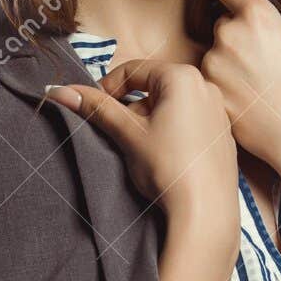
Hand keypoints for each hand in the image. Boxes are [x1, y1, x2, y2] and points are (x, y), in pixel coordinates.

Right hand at [44, 60, 239, 250]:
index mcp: (182, 77)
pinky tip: (165, 159)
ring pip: (169, 107)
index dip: (106, 90)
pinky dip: (170, 134)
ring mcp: (217, 111)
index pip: (131, 71)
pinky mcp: (221, 134)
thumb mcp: (126, 133)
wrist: (205, 210)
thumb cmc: (168, 167)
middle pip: (152, 88)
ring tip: (143, 152)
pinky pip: (187, 123)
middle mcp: (205, 87)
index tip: (95, 111)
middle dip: (130, 110)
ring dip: (148, 123)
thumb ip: (95, 108)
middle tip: (121, 136)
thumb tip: (59, 91)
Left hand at [202, 0, 280, 201]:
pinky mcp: (208, 93)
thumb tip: (249, 25)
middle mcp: (230, 33)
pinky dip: (223, 90)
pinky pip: (210, 82)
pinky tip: (248, 105)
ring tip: (256, 90)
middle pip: (221, 25)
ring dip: (226, 67)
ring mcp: (214, 65)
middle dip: (234, 39)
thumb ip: (266, 30)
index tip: (227, 0)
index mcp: (258, 15)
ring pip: (213, 55)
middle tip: (258, 65)